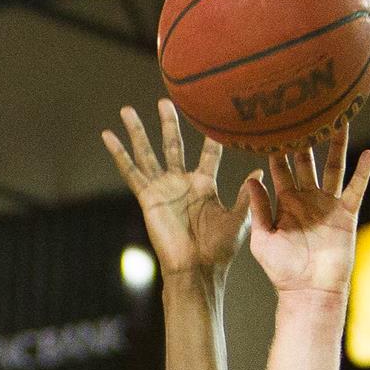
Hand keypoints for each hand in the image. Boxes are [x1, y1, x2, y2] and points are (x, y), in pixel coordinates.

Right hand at [101, 100, 254, 280]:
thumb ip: (246, 193)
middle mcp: (181, 184)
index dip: (211, 137)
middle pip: (173, 145)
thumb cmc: (219, 250)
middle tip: (166, 100)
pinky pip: (131, 172)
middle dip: (169, 124)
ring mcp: (163, 190)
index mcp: (204, 186)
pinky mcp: (148, 198)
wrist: (197, 270)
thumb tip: (260, 169)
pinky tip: (108, 136)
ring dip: (138, 132)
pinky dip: (118, 154)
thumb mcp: (239, 219)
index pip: (209, 154)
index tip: (214, 114)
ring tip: (128, 110)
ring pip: (148, 153)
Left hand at [244, 122, 369, 298]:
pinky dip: (362, 172)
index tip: (272, 123)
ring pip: (334, 167)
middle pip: (307, 160)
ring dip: (337, 145)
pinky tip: (369, 154)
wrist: (309, 292)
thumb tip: (250, 180)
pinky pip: (356, 189)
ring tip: (340, 120)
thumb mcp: (262, 239)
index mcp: (285, 202)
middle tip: (305, 110)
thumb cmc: (282, 271)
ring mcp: (328, 205)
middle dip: (306, 137)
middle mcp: (307, 198)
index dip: (276, 147)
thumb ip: (258, 209)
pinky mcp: (346, 214)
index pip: (280, 167)